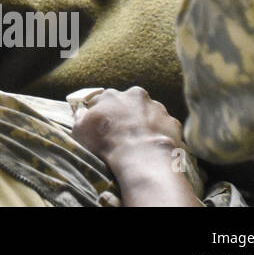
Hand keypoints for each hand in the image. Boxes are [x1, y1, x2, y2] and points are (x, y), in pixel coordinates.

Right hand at [71, 87, 200, 206]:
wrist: (143, 159)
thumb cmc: (107, 143)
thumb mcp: (80, 130)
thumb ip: (80, 117)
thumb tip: (81, 112)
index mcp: (113, 95)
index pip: (105, 100)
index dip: (103, 114)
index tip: (103, 127)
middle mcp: (136, 96)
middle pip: (129, 104)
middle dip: (127, 116)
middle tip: (123, 135)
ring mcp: (158, 108)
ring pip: (149, 114)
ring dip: (145, 125)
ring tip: (140, 145)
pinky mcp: (173, 123)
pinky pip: (165, 128)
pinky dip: (160, 136)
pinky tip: (153, 149)